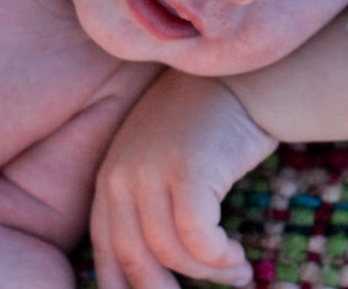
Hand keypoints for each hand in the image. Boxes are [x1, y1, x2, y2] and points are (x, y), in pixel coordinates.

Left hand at [91, 74, 277, 288]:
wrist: (240, 79)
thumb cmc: (208, 129)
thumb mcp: (162, 167)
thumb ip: (149, 209)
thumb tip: (157, 273)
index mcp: (109, 181)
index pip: (106, 254)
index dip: (126, 288)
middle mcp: (121, 177)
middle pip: (134, 261)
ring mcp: (151, 171)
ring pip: (171, 253)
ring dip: (209, 273)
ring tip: (237, 274)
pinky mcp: (187, 169)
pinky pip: (198, 237)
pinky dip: (219, 258)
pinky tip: (238, 260)